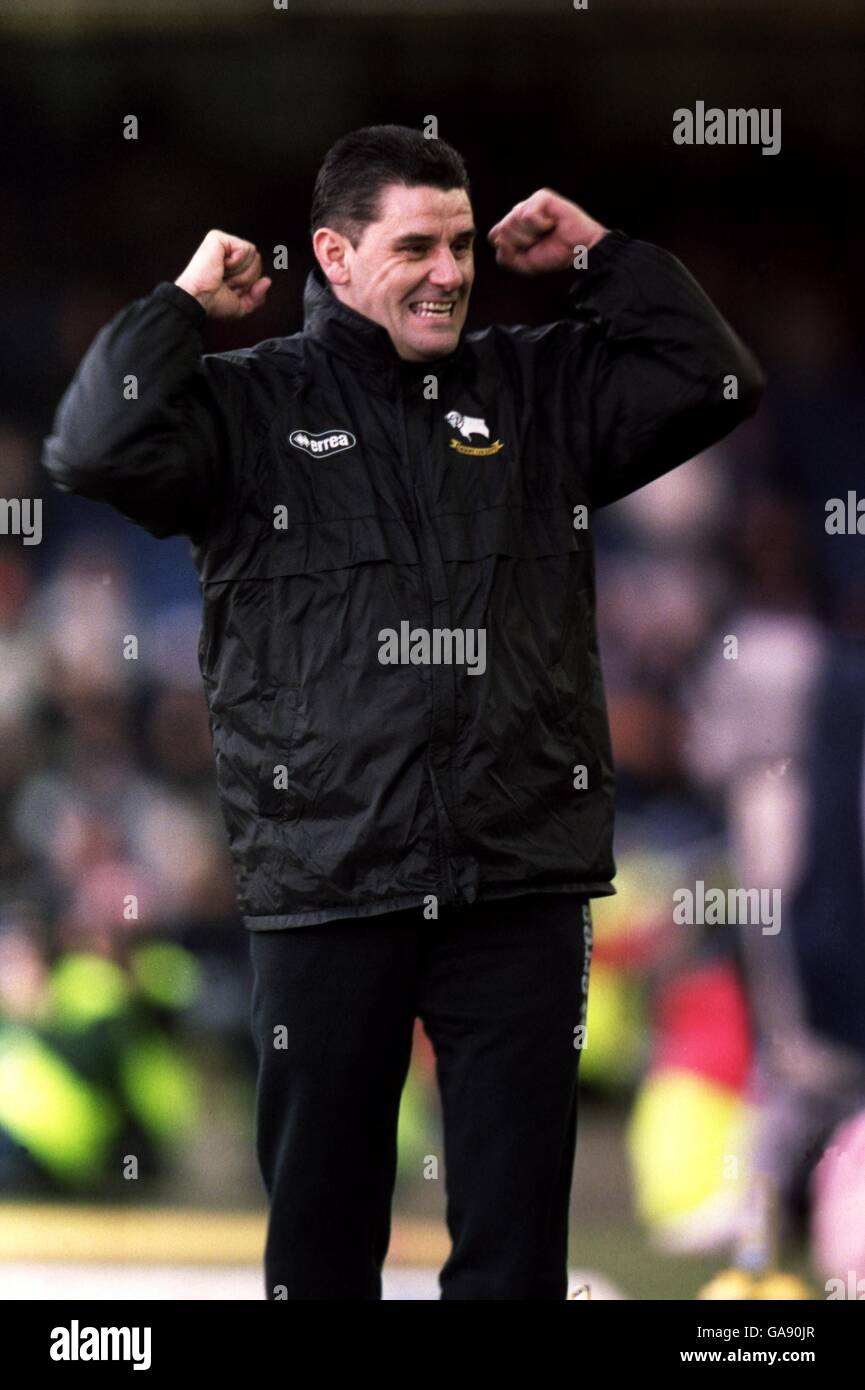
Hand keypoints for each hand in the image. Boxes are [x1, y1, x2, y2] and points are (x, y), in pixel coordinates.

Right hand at [174, 230, 271, 318]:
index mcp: (232, 265)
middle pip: (257, 261)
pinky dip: (236, 263)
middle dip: (245, 279)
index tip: (229, 289)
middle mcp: (227, 252)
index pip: (257, 269)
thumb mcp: (241, 306)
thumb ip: (257, 297)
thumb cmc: (213, 303)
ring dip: (240, 272)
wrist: (198, 300)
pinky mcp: (218, 237)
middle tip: (225, 283)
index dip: (248, 285)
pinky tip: (221, 266)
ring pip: (254, 255)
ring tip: (222, 275)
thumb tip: (267, 281)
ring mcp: (222, 243)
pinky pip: (245, 248)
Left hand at [487, 189, 607, 274]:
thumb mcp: (524, 264)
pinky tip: (552, 223)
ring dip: (532, 235)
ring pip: (513, 221)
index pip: (494, 236)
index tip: (528, 251)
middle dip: (521, 243)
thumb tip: (498, 239)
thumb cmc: (554, 255)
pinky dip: (540, 226)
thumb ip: (504, 257)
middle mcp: (518, 212)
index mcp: (512, 226)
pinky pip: (527, 216)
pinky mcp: (541, 197)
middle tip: (540, 241)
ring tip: (546, 232)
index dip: (510, 250)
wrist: (579, 252)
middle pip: (502, 230)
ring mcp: (529, 203)